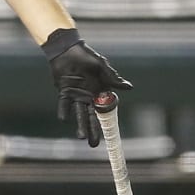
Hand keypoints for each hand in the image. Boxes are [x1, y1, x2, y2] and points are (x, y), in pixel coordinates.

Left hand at [42, 28, 131, 146]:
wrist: (68, 49)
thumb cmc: (87, 56)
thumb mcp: (101, 66)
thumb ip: (112, 78)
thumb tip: (129, 87)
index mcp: (99, 92)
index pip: (104, 110)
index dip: (106, 121)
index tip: (110, 133)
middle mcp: (88, 97)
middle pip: (91, 117)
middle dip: (93, 131)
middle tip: (94, 144)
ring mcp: (76, 96)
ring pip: (79, 114)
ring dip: (80, 125)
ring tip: (81, 137)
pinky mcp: (64, 92)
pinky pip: (64, 104)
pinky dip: (65, 111)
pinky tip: (65, 119)